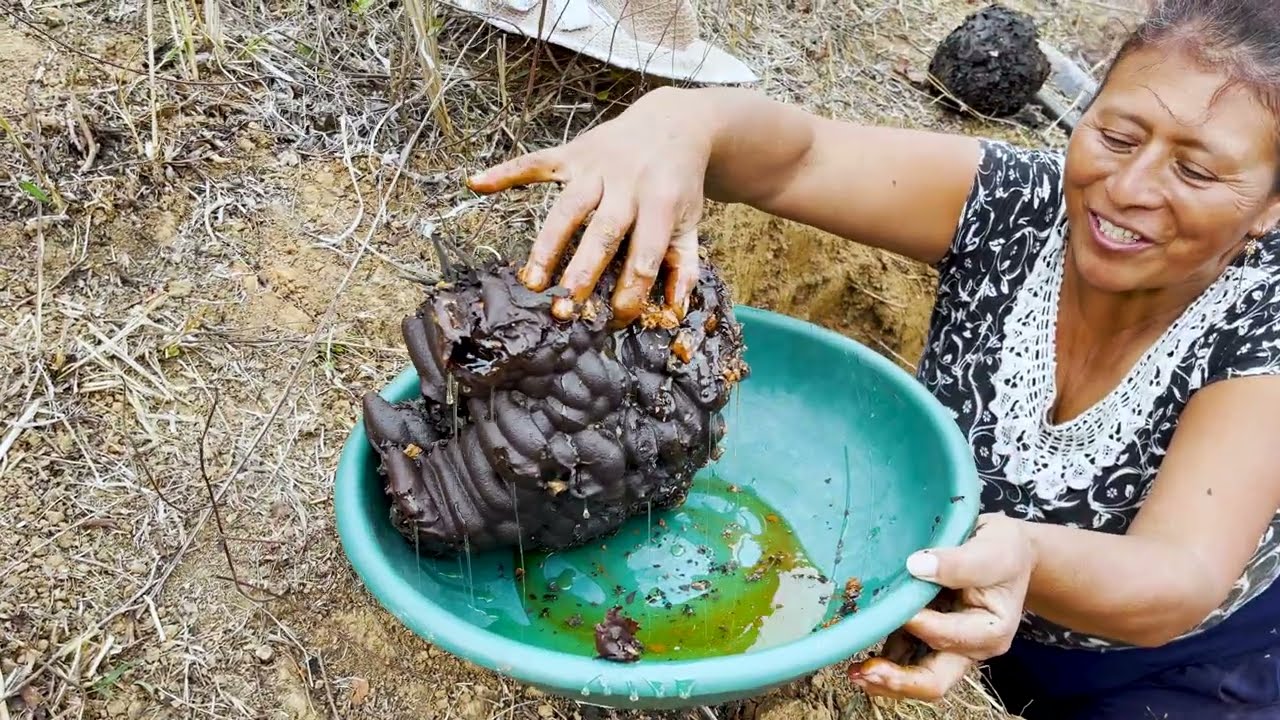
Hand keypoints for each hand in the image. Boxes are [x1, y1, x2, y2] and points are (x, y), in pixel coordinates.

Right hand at [465, 87, 710, 325]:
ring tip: (533, 281)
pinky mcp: (574, 153)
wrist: (674, 124)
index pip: (644, 252)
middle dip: (583, 271)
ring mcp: (596, 166)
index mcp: (661, 201)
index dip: (632, 288)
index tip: (616, 318)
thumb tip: (674, 308)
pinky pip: (536, 162)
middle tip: (565, 307)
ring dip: (547, 245)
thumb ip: (684, 264)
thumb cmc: (679, 183)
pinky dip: (507, 172)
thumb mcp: (692, 221)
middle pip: (602, 232)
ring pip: (567, 208)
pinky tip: (477, 184)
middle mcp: (626, 182)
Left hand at [849, 513, 1034, 702]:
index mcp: (990, 631)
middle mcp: (969, 647)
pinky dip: (884, 660)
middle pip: (934, 679)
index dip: (919, 625)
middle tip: (864, 672)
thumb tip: (916, 566)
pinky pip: (904, 656)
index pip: (949, 637)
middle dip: (898, 680)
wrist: (1005, 552)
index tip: (894, 608)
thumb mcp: (993, 552)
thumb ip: (960, 563)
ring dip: (885, 678)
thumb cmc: (1004, 551)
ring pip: (916, 675)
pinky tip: (858, 658)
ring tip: (853, 672)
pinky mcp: (927, 637)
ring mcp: (947, 646)